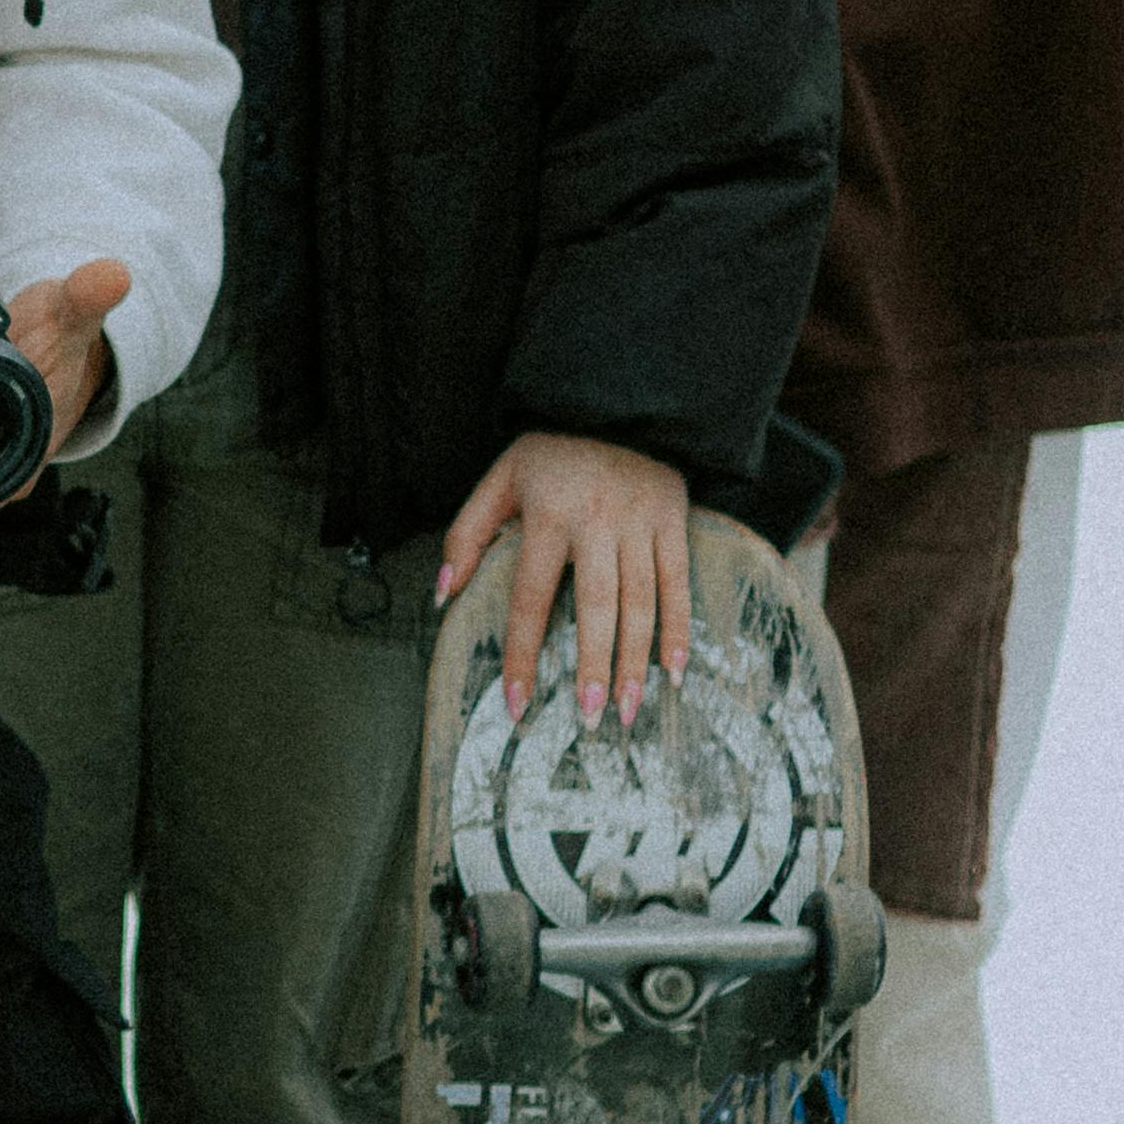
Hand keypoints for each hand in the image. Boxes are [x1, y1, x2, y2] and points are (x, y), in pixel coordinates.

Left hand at [438, 429, 691, 725]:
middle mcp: (597, 520)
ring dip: (637, 661)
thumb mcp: (500, 480)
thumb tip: (443, 596)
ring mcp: (640, 521)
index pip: (531, 597)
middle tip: (591, 719)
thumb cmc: (550, 455)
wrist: (618, 403)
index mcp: (547, 514)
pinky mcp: (674, 519)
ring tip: (629, 711)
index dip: (522, 653)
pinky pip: (677, 582)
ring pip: (640, 601)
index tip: (517, 704)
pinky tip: (675, 671)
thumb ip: (466, 535)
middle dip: (593, 667)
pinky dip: (681, 628)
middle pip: (596, 606)